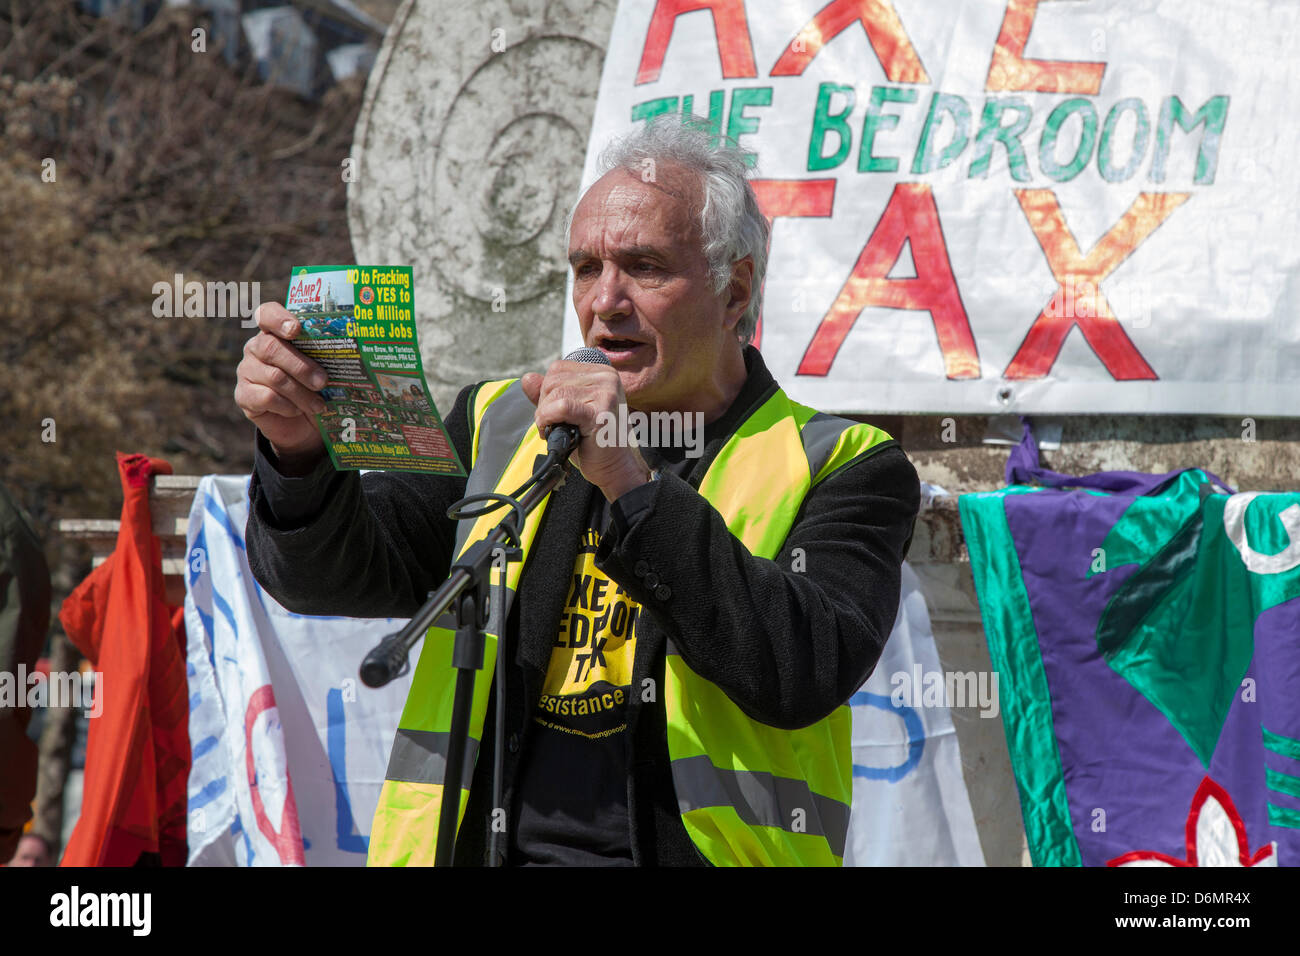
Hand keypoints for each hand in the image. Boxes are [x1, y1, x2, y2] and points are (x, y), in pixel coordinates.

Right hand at [235, 302, 328, 471]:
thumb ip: (326, 356)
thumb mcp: (323, 370)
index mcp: (275, 333)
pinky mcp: (244, 395)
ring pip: (274, 376)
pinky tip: (297, 410)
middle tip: (323, 382)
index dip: (279, 319)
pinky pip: (266, 397)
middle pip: (272, 347)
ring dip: (301, 393)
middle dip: (302, 367)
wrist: (302, 424)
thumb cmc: (315, 389)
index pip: (267, 314)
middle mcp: (256, 348)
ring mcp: (247, 371)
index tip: (296, 329)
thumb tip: (350, 354)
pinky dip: (287, 406)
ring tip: (318, 405)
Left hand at [520, 359, 651, 501]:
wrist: (614, 466)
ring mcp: (606, 393)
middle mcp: (607, 378)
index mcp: (602, 372)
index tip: (555, 413)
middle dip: (545, 404)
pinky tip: (554, 431)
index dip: (547, 392)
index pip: (558, 368)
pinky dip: (549, 418)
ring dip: (546, 415)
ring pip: (555, 393)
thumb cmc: (592, 440)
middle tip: (556, 425)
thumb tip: (527, 378)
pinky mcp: (601, 412)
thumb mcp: (568, 411)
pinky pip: (562, 406)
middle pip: (553, 379)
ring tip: (558, 430)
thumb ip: (549, 393)